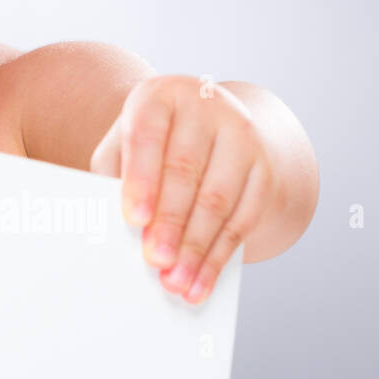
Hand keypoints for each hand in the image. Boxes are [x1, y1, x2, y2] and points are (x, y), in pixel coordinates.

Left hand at [89, 74, 274, 303]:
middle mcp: (205, 108)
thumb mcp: (122, 146)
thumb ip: (114, 177)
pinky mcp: (264, 169)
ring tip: (177, 281)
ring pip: (219, 199)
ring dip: (196, 248)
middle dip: (170, 222)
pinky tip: (201, 280)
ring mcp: (241, 136)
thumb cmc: (149, 143)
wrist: (205, 127)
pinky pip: (243, 219)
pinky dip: (220, 255)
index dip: (141, 179)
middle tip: (155, 260)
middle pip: (186, 171)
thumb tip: (116, 228)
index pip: (147, 136)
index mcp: (159, 96)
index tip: (133, 219)